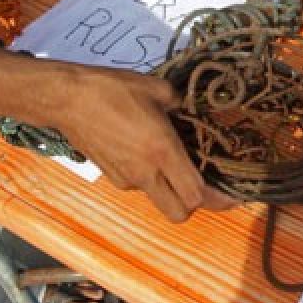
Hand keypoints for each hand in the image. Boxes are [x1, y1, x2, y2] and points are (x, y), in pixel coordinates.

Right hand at [56, 67, 238, 221]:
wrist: (68, 99)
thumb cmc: (115, 89)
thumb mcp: (159, 90)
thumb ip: (182, 107)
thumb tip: (193, 114)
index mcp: (163, 151)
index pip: (197, 195)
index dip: (220, 200)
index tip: (234, 195)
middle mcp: (146, 173)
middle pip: (179, 213)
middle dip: (197, 205)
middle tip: (206, 185)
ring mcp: (126, 179)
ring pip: (159, 200)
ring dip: (172, 191)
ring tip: (174, 163)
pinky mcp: (111, 177)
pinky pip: (139, 186)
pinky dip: (150, 178)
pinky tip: (145, 153)